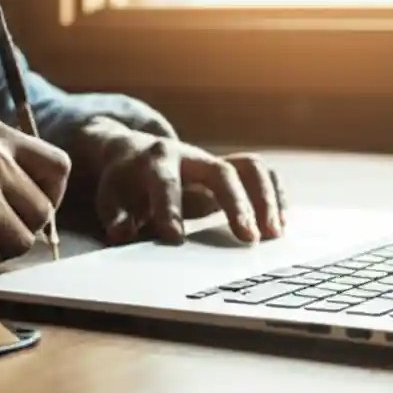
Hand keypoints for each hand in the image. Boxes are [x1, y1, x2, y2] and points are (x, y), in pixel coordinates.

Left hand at [76, 118, 285, 244]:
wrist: (136, 153)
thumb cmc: (125, 183)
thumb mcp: (111, 197)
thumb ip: (115, 215)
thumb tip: (121, 234)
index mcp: (156, 160)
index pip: (164, 180)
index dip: (169, 207)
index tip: (175, 238)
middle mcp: (190, 156)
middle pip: (221, 172)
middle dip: (236, 204)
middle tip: (249, 239)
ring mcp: (214, 160)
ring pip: (250, 169)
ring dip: (266, 199)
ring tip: (273, 235)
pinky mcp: (231, 169)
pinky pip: (262, 174)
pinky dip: (276, 196)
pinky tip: (281, 225)